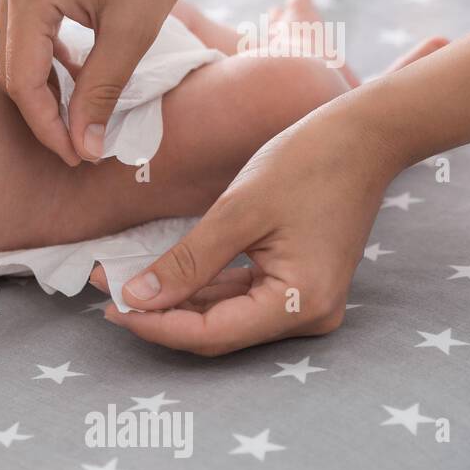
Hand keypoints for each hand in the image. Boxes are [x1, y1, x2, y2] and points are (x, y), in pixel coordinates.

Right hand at [0, 0, 222, 165]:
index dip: (49, 127)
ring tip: (81, 116)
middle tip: (82, 145)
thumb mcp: (134, 30)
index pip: (23, 82)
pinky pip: (26, 22)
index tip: (80, 157)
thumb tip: (85, 148)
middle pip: (12, 67)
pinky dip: (48, 53)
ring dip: (46, 84)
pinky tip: (76, 72)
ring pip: (17, 47)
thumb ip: (103, 92)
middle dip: (45, 111)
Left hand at [91, 104, 397, 355]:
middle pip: (217, 332)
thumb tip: (137, 298)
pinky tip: (163, 278)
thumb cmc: (307, 164)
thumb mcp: (238, 211)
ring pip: (224, 317)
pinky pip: (240, 298)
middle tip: (106, 298)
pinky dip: (201, 289)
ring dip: (175, 303)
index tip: (111, 309)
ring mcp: (304, 303)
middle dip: (160, 316)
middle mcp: (306, 316)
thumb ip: (187, 261)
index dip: (156, 325)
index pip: (211, 333)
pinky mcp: (297, 285)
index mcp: (299, 303)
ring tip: (124, 285)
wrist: (363, 136)